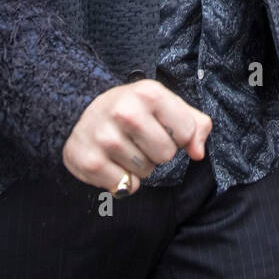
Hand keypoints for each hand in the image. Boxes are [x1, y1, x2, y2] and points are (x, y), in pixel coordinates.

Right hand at [62, 77, 211, 195]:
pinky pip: (126, 186)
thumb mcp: (165, 105)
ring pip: (146, 171)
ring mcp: (105, 137)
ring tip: (125, 148)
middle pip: (166, 154)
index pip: (186, 132)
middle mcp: (124, 111)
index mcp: (148, 93)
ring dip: (140, 166)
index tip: (162, 127)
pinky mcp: (90, 162)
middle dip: (158, 152)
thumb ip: (195, 124)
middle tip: (140, 139)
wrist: (80, 112)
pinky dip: (123, 180)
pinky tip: (112, 162)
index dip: (179, 136)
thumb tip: (198, 152)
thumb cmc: (132, 110)